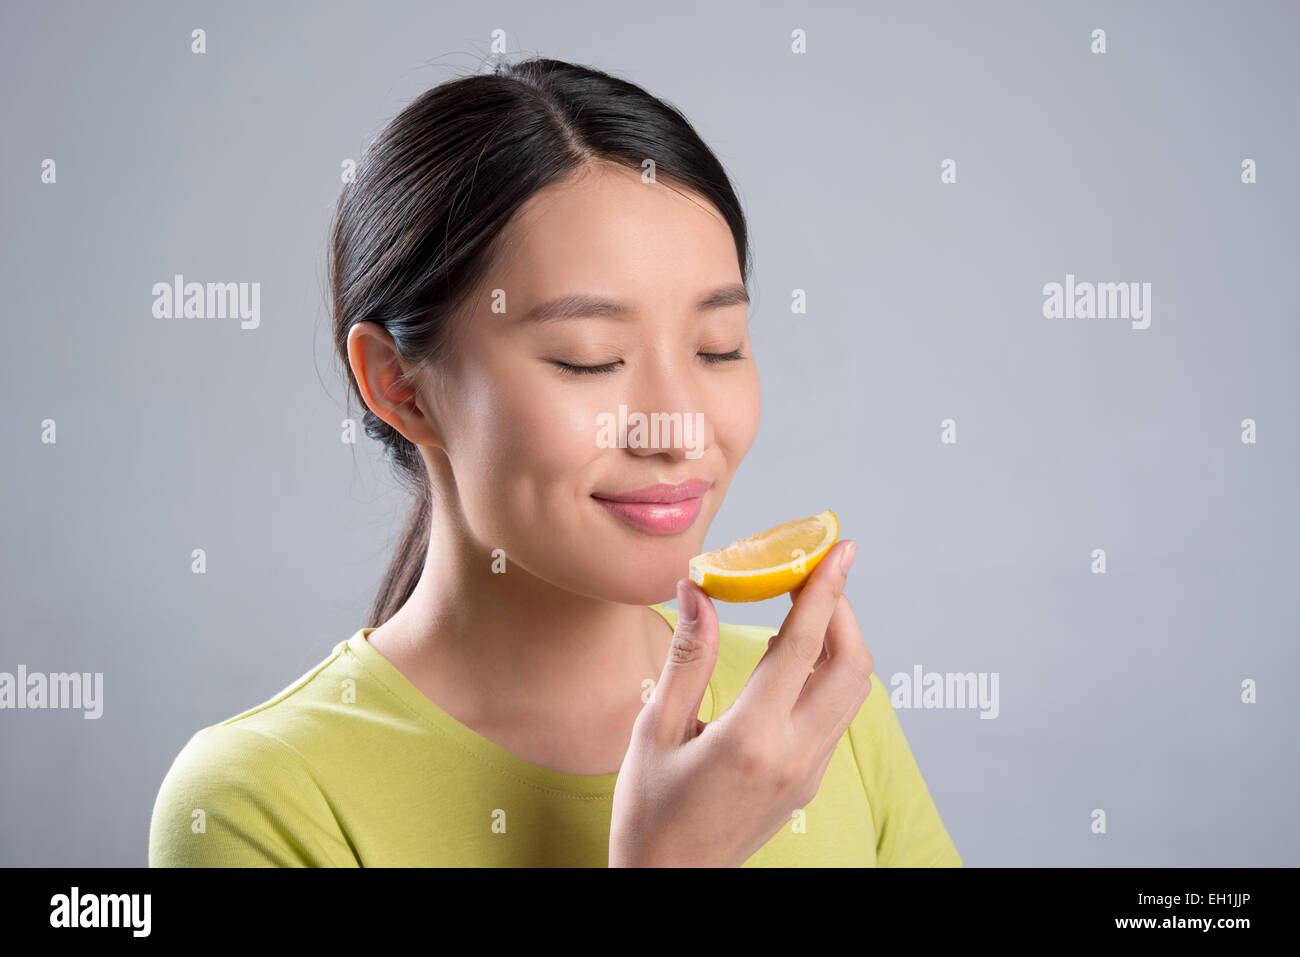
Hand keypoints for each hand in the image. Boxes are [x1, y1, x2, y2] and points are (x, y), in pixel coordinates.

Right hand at [609, 540, 871, 865]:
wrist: (668, 883)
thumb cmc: (649, 811)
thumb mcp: (654, 730)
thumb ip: (686, 658)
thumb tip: (698, 589)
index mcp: (751, 738)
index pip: (803, 647)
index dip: (825, 589)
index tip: (841, 548)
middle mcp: (794, 756)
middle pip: (852, 666)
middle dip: (842, 611)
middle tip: (813, 575)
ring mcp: (808, 773)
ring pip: (852, 692)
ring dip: (838, 643)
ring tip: (798, 610)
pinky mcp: (809, 783)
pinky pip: (834, 715)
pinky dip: (825, 675)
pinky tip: (785, 661)